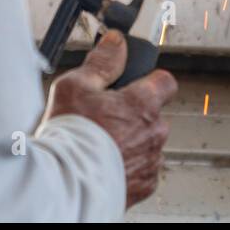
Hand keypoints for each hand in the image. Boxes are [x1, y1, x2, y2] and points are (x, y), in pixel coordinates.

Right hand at [44, 30, 177, 206]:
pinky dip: (127, 167)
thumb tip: (116, 43)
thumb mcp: (76, 87)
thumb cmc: (70, 138)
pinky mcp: (144, 185)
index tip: (135, 84)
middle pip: (152, 114)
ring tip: (99, 147)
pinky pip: (141, 170)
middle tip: (104, 120)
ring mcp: (151, 159)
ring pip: (146, 143)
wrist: (64, 187)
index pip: (165, 81)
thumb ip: (102, 62)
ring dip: (130, 142)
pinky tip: (103, 166)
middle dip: (133, 115)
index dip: (150, 81)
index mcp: (143, 103)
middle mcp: (155, 130)